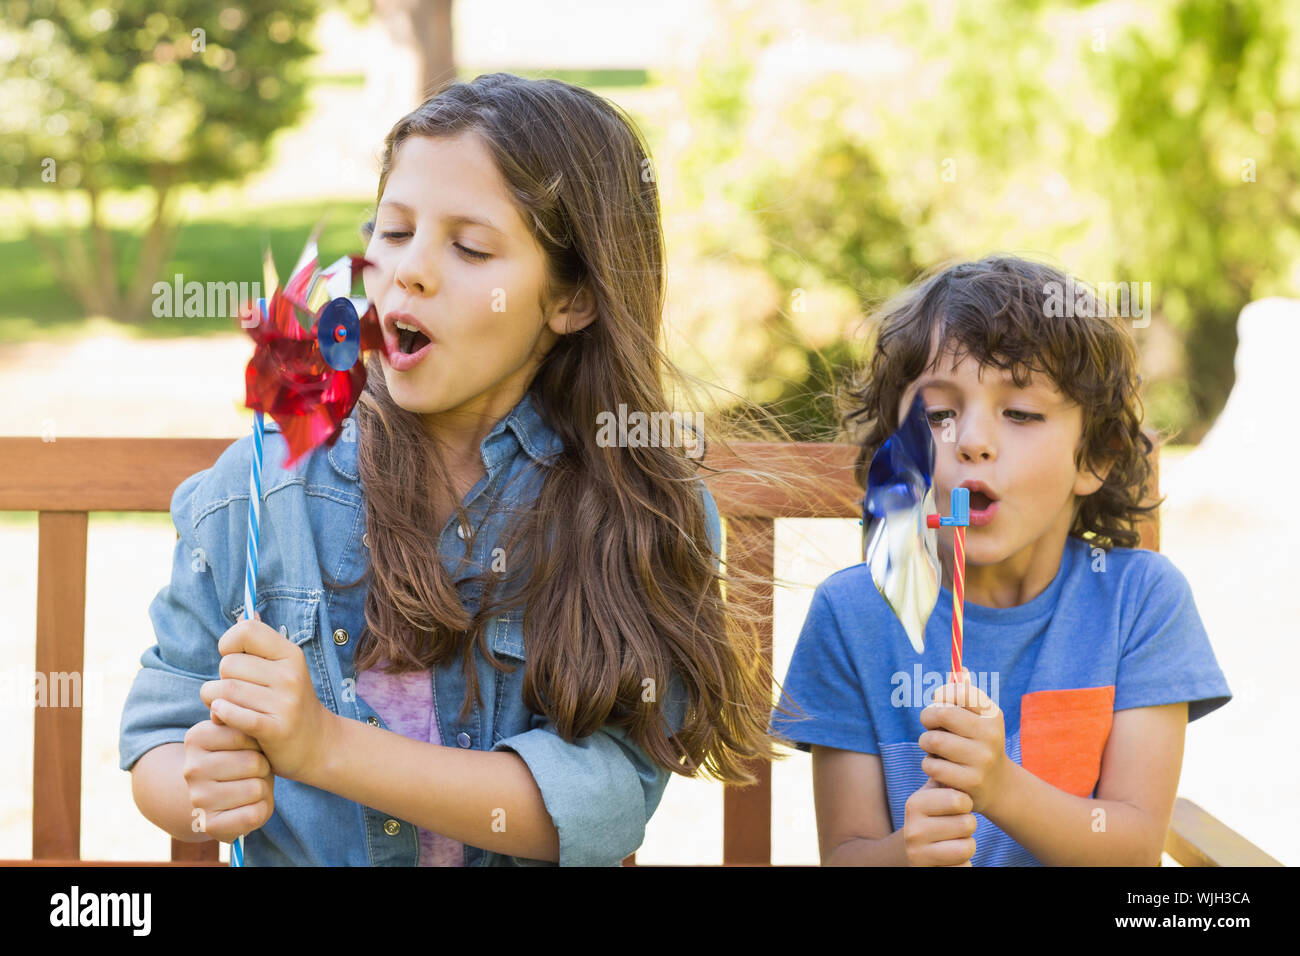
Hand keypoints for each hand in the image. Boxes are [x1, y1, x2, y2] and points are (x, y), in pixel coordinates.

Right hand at [182, 717, 273, 842]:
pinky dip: (261, 809)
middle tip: (253, 770)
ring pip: (256, 788)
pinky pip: (255, 814)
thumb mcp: (241, 733)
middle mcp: (191, 768)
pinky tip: (249, 806)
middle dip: (263, 766)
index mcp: (196, 738)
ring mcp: (198, 798)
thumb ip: (238, 719)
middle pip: (254, 762)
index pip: (245, 733)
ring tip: (250, 786)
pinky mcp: (210, 825)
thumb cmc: (242, 757)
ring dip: (263, 788)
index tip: (250, 746)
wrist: (226, 798)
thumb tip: (218, 708)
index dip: (258, 741)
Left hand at [199, 610, 337, 782]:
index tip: (234, 659)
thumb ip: (262, 644)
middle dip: (221, 679)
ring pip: (224, 691)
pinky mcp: (276, 729)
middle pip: (228, 665)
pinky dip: (221, 714)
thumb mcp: (284, 668)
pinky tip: (222, 716)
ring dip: (215, 701)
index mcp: (291, 654)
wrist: (318, 745)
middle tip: (234, 693)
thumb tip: (248, 612)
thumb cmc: (290, 703)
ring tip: (226, 708)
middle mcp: (290, 675)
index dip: (229, 644)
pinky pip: (233, 714)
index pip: (246, 631)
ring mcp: (285, 702)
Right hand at [902, 778, 976, 865]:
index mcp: (915, 803)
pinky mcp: (928, 871)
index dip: (965, 803)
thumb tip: (952, 735)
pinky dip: (964, 862)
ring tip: (953, 840)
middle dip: (967, 825)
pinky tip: (950, 857)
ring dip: (967, 844)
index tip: (955, 805)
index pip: (960, 800)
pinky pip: (965, 865)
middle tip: (955, 825)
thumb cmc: (931, 817)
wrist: (909, 853)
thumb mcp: (931, 794)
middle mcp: (913, 828)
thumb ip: (941, 772)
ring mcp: (918, 853)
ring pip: (968, 846)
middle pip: (967, 823)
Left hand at [919, 674, 1009, 814]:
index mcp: (992, 715)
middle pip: (941, 714)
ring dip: (926, 744)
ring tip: (936, 749)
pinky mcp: (970, 782)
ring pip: (932, 741)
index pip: (961, 691)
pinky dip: (929, 765)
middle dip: (928, 717)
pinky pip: (932, 765)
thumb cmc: (977, 742)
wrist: (997, 785)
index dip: (942, 694)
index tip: (939, 700)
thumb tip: (960, 666)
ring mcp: (982, 760)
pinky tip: (941, 767)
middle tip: (930, 724)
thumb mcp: (977, 718)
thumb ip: (964, 693)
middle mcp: (990, 736)